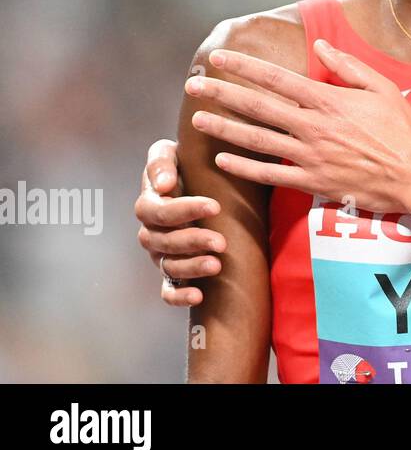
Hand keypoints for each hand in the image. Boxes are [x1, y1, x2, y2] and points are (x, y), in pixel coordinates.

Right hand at [134, 138, 225, 306]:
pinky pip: (168, 291)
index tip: (214, 206)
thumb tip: (163, 186)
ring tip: (216, 265)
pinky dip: (179, 296)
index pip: (158, 211)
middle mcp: (152, 232)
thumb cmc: (184, 162)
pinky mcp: (172, 273)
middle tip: (220, 242)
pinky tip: (198, 296)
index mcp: (150, 204)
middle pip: (164, 242)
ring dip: (191, 268)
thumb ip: (161, 162)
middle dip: (192, 242)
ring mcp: (161, 254)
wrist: (197, 179)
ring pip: (168, 266)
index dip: (184, 210)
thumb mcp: (169, 152)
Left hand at [183, 40, 410, 215]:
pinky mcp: (313, 182)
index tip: (220, 58)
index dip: (245, 67)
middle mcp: (314, 127)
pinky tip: (224, 159)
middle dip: (223, 95)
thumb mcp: (382, 88)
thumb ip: (347, 66)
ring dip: (225, 129)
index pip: (278, 79)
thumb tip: (319, 47)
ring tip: (198, 121)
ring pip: (258, 140)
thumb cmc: (404, 130)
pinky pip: (272, 174)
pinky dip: (245, 168)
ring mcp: (311, 156)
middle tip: (194, 86)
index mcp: (330, 100)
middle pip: (259, 107)